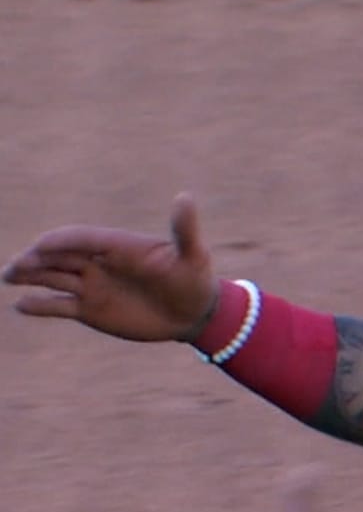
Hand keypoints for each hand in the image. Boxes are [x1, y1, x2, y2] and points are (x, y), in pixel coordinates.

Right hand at [2, 192, 218, 341]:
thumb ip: (184, 230)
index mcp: (118, 245)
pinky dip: (39, 305)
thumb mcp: (192, 256)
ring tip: (7, 277)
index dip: (62, 241)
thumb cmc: (195, 281)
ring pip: (52, 277)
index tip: (42, 246)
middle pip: (59, 256)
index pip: (82, 238)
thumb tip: (185, 197)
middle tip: (14, 266)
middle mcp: (99, 262)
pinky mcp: (90, 308)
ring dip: (29, 276)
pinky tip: (20, 306)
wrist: (195, 314)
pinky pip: (58, 305)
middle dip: (35, 258)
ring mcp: (91, 285)